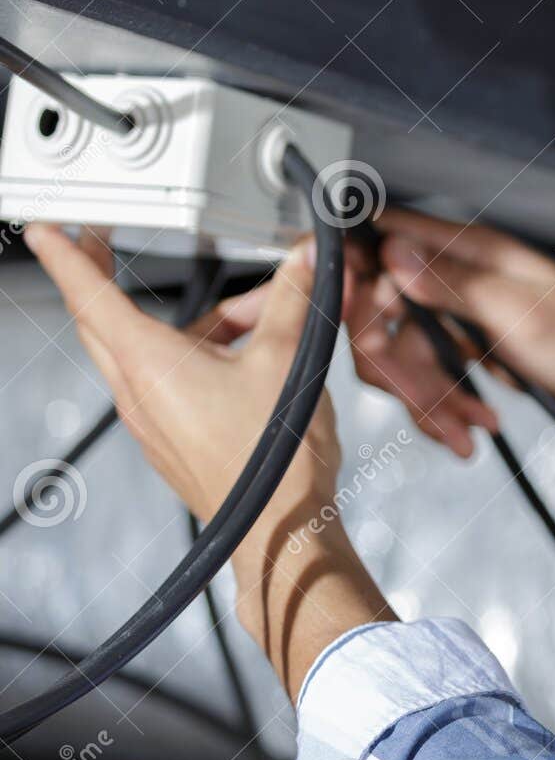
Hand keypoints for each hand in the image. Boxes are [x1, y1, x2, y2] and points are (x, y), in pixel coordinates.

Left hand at [26, 224, 392, 692]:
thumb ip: (292, 301)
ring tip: (257, 318)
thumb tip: (303, 265)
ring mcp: (153, 420)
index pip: (89, 294)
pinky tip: (253, 361)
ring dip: (188, 322)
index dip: (66, 254)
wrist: (279, 528)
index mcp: (151, 362)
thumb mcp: (291, 358)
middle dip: (101, 278)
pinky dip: (198, 357)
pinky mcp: (173, 440)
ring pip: (147, 351)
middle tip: (104, 247)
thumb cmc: (273, 459)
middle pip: (104, 321)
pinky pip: (169, 382)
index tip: (45, 231)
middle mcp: (139, 392)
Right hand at [345, 208, 554, 578]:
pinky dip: (442, 408)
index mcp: (466, 249)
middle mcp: (453, 274)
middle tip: (435, 411)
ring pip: (399, 355)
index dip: (351, 282)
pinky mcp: (463, 349)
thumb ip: (454, 283)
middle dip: (398, 371)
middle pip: (378, 313)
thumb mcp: (523, 314)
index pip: (378, 241)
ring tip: (470, 433)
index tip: (353, 329)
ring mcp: (456, 314)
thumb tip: (391, 249)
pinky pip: (426, 378)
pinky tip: (475, 429)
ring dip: (427, 400)